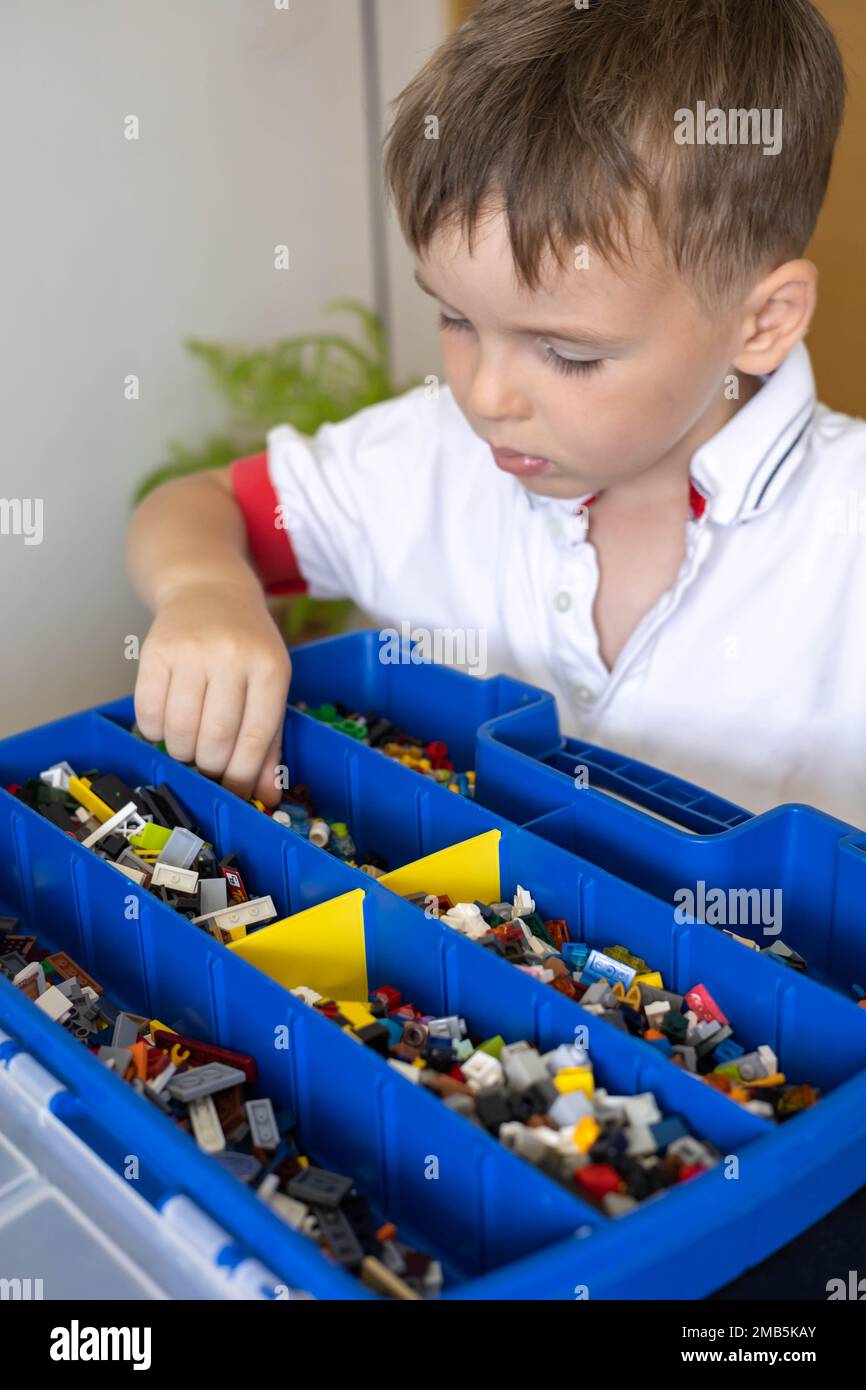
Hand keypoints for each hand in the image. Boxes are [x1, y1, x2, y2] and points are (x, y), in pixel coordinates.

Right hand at [134, 579, 290, 806]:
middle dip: (210, 766)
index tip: (234, 793)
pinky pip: (148, 710)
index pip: (255, 735)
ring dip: (182, 752)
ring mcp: (191, 650)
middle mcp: (231, 655)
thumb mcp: (268, 682)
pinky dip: (154, 731)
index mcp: (269, 667)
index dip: (242, 774)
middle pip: (216, 737)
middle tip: (208, 766)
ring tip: (188, 746)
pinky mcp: (156, 650)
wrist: (208, 588)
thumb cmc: (245, 644)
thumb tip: (266, 797)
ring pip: (180, 729)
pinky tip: (164, 727)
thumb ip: (268, 740)